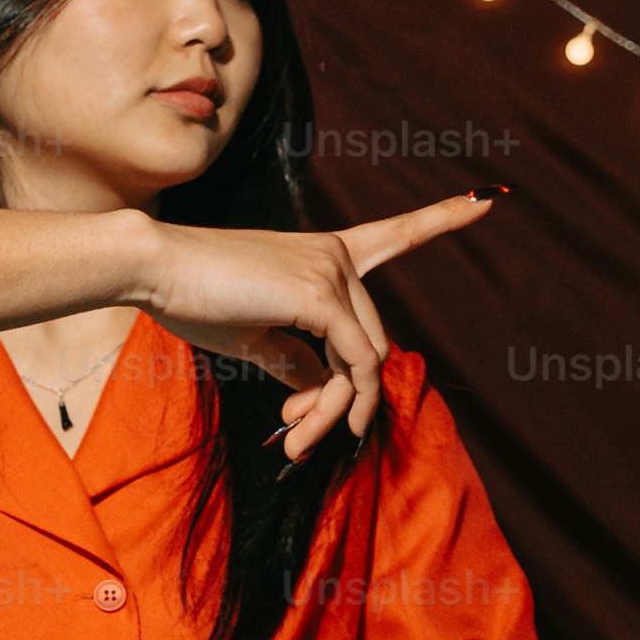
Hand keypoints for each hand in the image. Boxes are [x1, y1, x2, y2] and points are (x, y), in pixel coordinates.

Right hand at [141, 192, 499, 456]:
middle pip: (373, 341)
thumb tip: (320, 393)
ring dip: (337, 411)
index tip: (486, 199)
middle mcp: (336, 256)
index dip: (441, 218)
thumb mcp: (253, 334)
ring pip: (366, 361)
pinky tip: (300, 423)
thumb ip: (295, 359)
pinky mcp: (319, 295)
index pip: (394, 233)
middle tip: (300, 437)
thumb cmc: (194, 297)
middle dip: (348, 399)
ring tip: (294, 440)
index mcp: (324, 255)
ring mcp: (331, 272)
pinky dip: (337, 403)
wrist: (152, 267)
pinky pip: (352, 365)